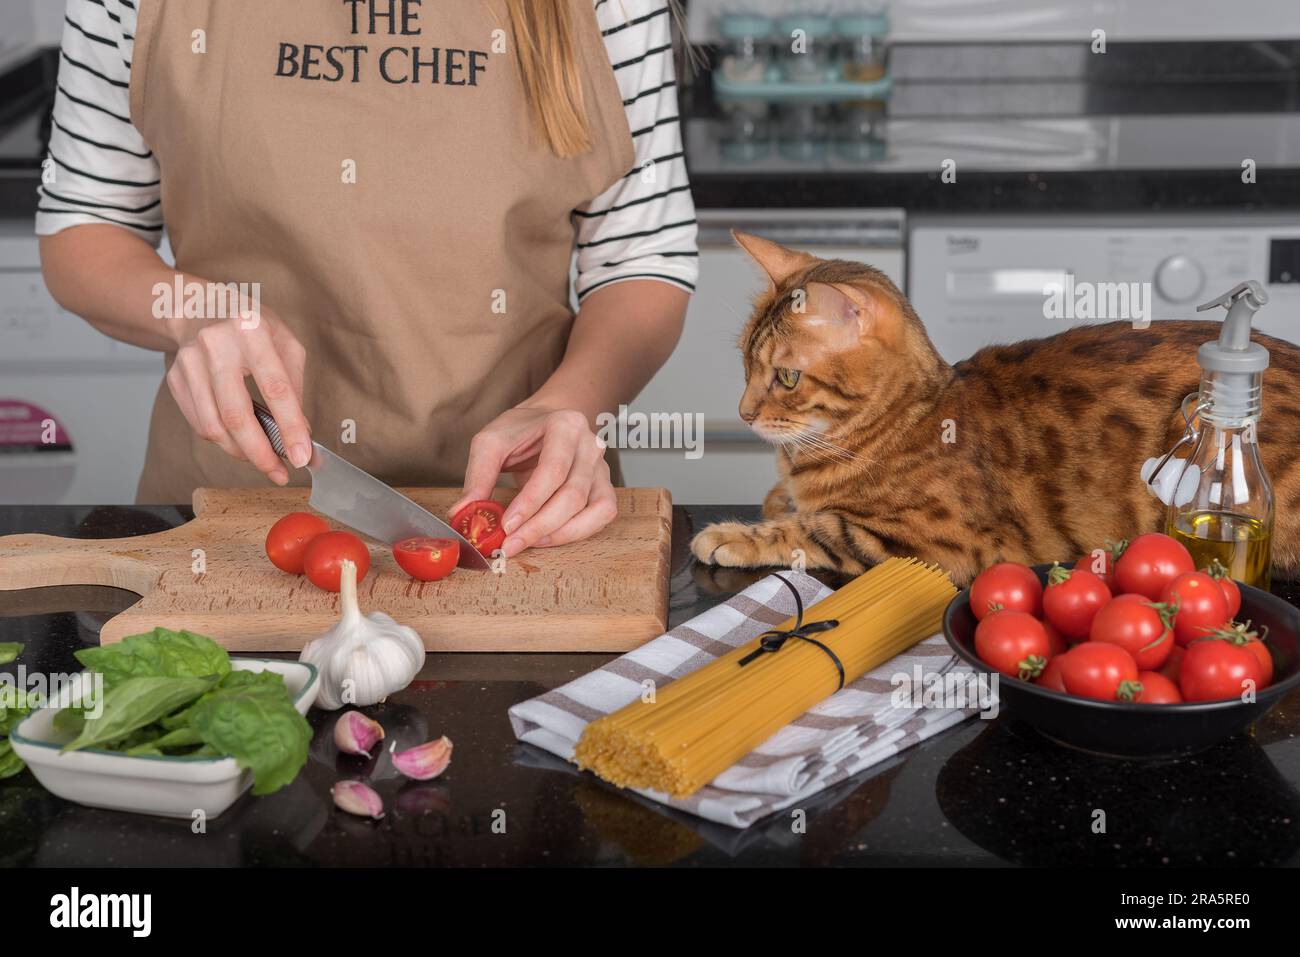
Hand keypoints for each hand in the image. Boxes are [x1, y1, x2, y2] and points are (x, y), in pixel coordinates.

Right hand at [166, 307, 310, 484]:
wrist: (199, 307)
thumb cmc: (251, 326)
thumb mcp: (285, 342)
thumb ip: (295, 386)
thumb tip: (302, 434)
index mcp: (252, 330)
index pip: (275, 387)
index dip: (290, 427)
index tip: (302, 456)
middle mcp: (216, 344)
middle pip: (236, 414)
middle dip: (260, 452)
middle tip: (279, 473)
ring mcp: (189, 362)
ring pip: (213, 425)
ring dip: (241, 452)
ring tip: (263, 461)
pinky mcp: (174, 378)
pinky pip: (199, 423)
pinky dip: (223, 441)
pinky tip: (240, 443)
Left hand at [451, 405, 616, 557]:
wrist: (545, 422)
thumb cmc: (520, 431)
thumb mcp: (491, 442)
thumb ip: (478, 475)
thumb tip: (463, 513)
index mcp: (566, 426)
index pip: (552, 470)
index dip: (530, 503)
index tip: (506, 526)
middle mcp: (591, 446)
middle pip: (573, 495)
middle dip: (540, 526)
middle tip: (511, 544)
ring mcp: (602, 468)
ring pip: (593, 510)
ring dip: (559, 534)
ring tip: (528, 542)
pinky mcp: (605, 487)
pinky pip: (602, 516)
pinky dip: (578, 532)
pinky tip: (549, 537)